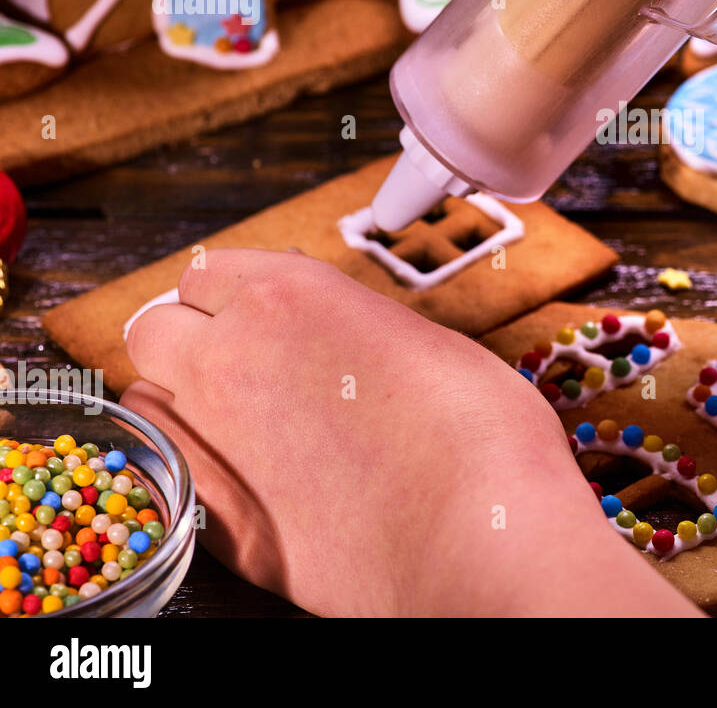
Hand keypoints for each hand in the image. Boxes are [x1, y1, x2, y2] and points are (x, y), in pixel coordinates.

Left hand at [124, 249, 698, 616]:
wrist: (472, 537)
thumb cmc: (476, 435)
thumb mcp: (428, 343)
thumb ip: (359, 331)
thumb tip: (347, 342)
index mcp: (287, 297)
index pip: (208, 273)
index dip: (233, 294)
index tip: (260, 313)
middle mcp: (230, 356)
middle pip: (155, 327)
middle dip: (188, 338)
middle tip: (239, 359)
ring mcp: (210, 436)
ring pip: (146, 396)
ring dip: (179, 396)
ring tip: (234, 417)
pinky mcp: (213, 513)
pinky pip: (162, 467)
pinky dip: (185, 460)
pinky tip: (236, 470)